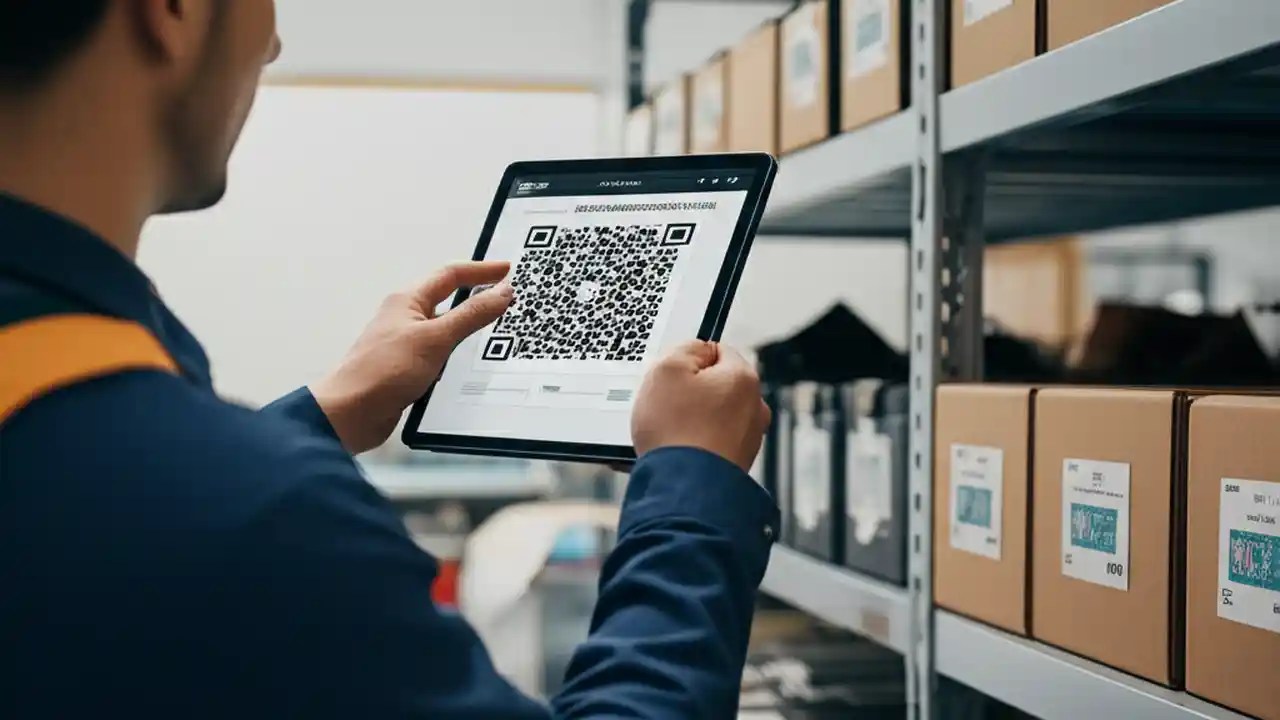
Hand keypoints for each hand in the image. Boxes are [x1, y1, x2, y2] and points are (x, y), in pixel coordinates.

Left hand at [311, 261, 513, 453]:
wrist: (351, 413)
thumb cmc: (382, 371)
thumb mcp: (435, 338)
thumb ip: (471, 315)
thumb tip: (501, 292)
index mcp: (408, 301)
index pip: (450, 275)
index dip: (480, 271)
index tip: (505, 270)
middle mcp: (405, 318)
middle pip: (446, 297)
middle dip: (474, 293)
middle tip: (502, 294)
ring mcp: (405, 343)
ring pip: (443, 326)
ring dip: (466, 324)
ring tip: (492, 325)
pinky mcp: (407, 368)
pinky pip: (438, 352)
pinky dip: (455, 351)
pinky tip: (466, 363)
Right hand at [631, 341, 770, 471]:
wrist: (683, 492)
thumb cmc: (675, 431)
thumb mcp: (667, 370)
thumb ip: (684, 349)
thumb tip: (696, 351)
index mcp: (743, 379)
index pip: (716, 351)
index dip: (689, 360)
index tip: (671, 376)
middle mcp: (753, 409)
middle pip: (714, 387)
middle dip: (688, 393)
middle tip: (663, 405)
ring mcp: (746, 440)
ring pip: (710, 418)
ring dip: (686, 422)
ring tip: (662, 435)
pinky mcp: (734, 466)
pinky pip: (707, 446)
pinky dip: (690, 447)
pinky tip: (669, 455)